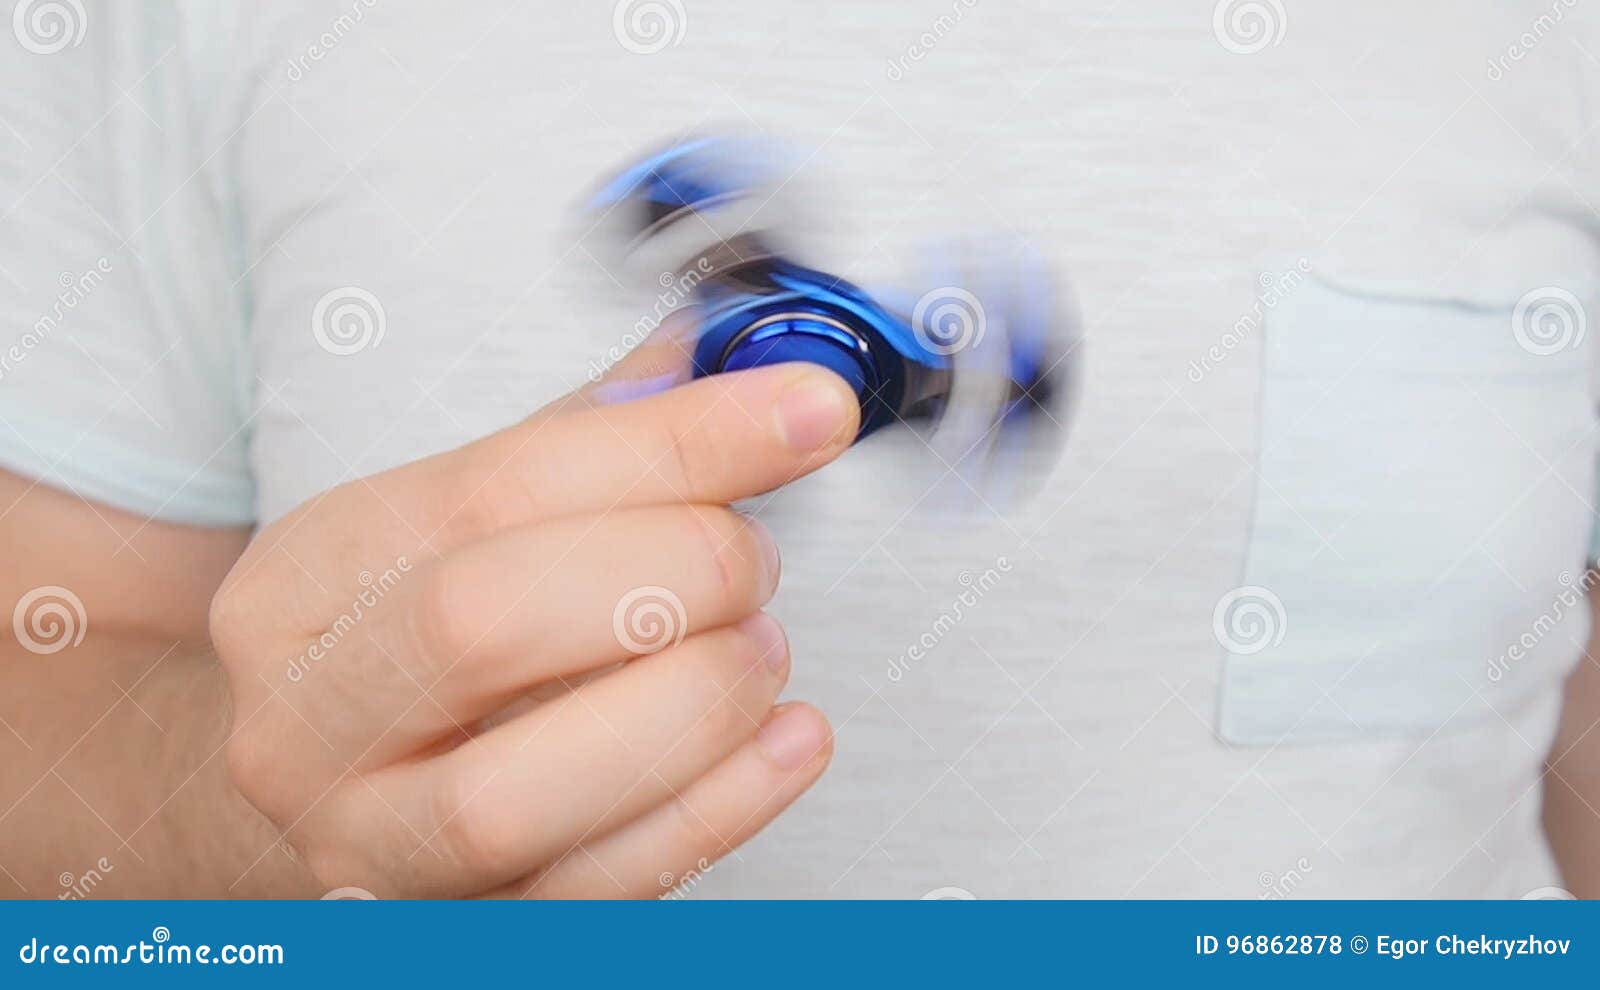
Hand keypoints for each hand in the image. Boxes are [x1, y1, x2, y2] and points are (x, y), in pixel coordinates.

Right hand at [209, 349, 858, 897]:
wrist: (318, 786)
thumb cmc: (397, 644)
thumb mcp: (451, 522)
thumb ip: (581, 441)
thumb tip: (717, 359)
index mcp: (304, 579)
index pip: (498, 485)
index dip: (676, 444)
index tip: (803, 412)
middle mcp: (304, 720)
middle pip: (482, 625)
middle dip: (669, 572)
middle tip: (750, 559)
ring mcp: (366, 842)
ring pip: (516, 791)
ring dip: (688, 703)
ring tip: (758, 650)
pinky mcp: (455, 928)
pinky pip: (591, 890)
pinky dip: (716, 809)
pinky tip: (786, 740)